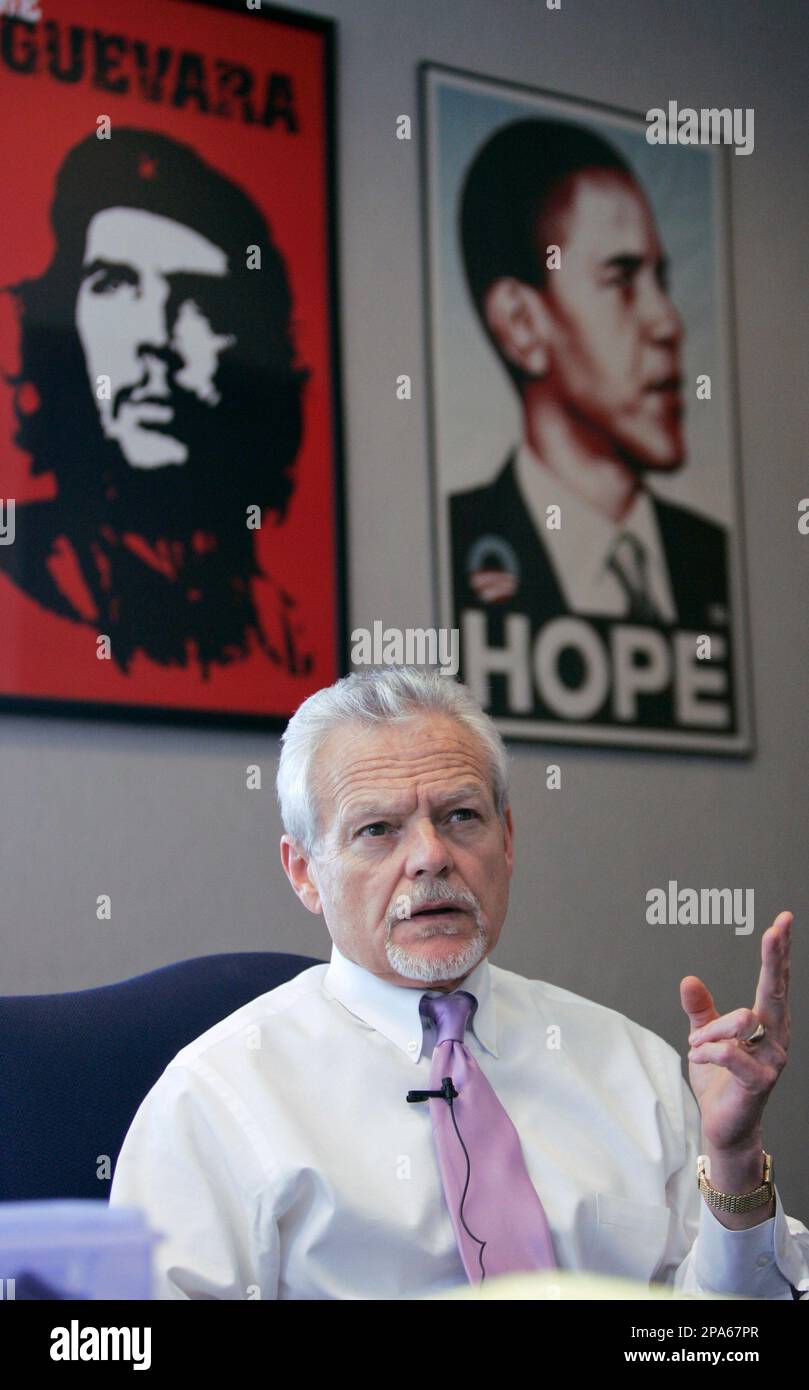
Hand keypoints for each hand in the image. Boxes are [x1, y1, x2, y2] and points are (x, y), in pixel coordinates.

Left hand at [680, 909, 791, 1152]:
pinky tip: (700, 1057)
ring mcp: (772, 1059)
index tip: (782, 921)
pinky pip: (728, 1052)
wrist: (725, 1126)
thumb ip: (700, 1010)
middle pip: (775, 990)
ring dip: (710, 1030)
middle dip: (775, 958)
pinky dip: (707, 1051)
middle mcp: (777, 1037)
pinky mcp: (760, 1081)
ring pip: (741, 1020)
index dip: (778, 952)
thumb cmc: (720, 1081)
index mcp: (767, 1023)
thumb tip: (689, 977)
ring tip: (698, 1045)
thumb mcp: (705, 1037)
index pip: (775, 981)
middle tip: (775, 928)